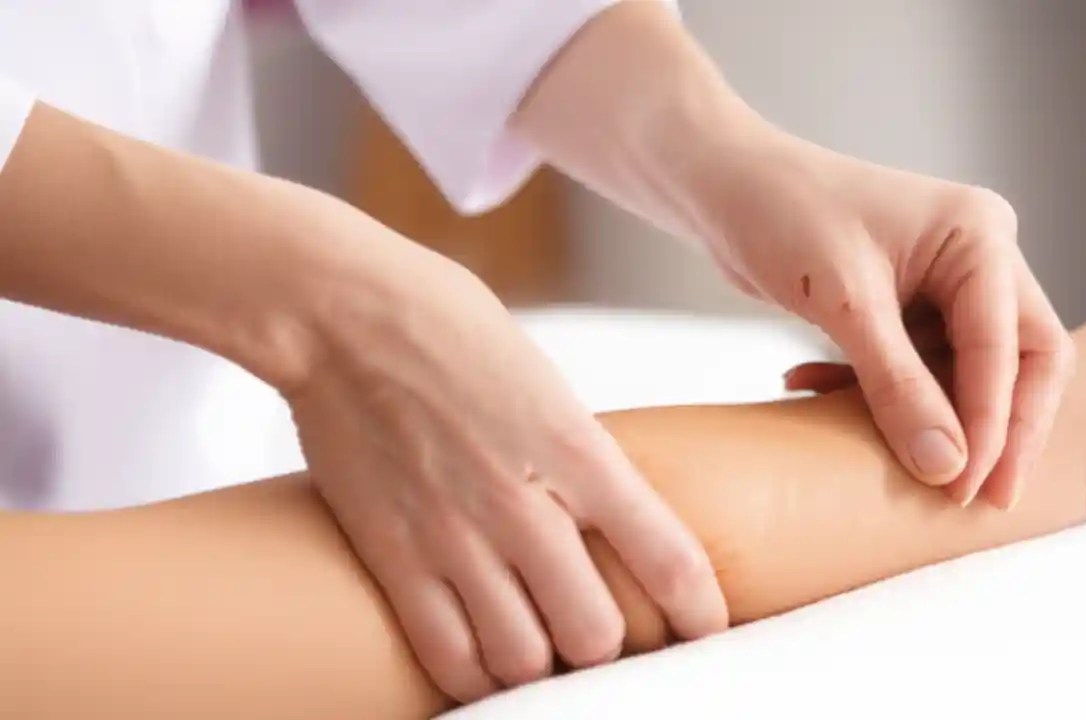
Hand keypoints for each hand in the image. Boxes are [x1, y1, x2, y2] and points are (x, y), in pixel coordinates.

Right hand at [285, 244, 726, 701]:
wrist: (341, 313)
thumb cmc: (450, 327)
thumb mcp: (545, 383)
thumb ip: (576, 455)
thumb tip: (600, 515)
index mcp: (577, 450)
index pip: (668, 558)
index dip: (700, 613)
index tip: (703, 628)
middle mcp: (525, 504)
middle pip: (596, 635)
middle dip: (606, 646)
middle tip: (594, 630)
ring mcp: (455, 537)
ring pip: (524, 661)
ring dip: (538, 664)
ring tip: (537, 647)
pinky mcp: (394, 556)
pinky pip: (447, 657)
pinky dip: (473, 677)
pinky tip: (481, 660)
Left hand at [697, 130, 1072, 508]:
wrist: (722, 183)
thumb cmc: (781, 213)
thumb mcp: (844, 304)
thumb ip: (898, 387)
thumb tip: (947, 469)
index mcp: (980, 235)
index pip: (1011, 348)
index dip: (993, 425)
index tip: (964, 491)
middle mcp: (978, 254)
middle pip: (1019, 360)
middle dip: (997, 432)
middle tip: (979, 503)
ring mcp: (946, 279)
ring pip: (970, 370)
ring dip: (935, 416)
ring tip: (893, 461)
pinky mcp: (908, 300)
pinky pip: (923, 363)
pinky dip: (886, 393)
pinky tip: (816, 393)